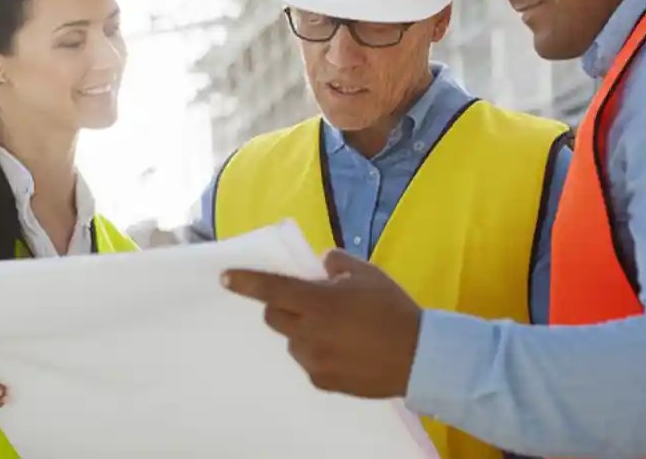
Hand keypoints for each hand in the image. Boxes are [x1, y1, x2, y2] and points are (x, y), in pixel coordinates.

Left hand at [222, 249, 422, 398]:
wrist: (419, 357)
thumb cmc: (393, 309)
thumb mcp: (368, 274)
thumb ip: (337, 263)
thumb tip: (321, 265)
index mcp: (317, 302)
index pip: (271, 289)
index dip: (245, 282)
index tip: (226, 278)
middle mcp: (308, 333)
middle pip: (274, 316)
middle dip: (284, 306)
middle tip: (312, 302)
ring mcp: (313, 360)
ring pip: (291, 340)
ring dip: (303, 331)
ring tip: (338, 330)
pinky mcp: (322, 381)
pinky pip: (308, 362)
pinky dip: (318, 352)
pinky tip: (345, 350)